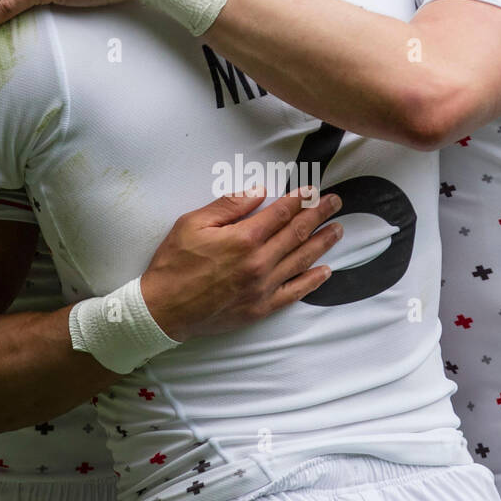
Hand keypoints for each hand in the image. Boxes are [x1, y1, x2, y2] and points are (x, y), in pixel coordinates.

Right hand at [140, 187, 343, 340]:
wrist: (163, 310)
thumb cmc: (174, 264)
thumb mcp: (193, 223)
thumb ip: (229, 206)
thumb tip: (259, 192)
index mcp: (244, 238)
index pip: (280, 213)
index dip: (299, 199)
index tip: (312, 191)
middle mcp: (259, 262)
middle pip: (297, 233)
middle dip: (319, 215)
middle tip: (335, 203)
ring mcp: (263, 287)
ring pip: (301, 260)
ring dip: (322, 243)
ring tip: (337, 230)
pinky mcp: (261, 307)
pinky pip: (294, 292)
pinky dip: (312, 281)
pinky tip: (325, 271)